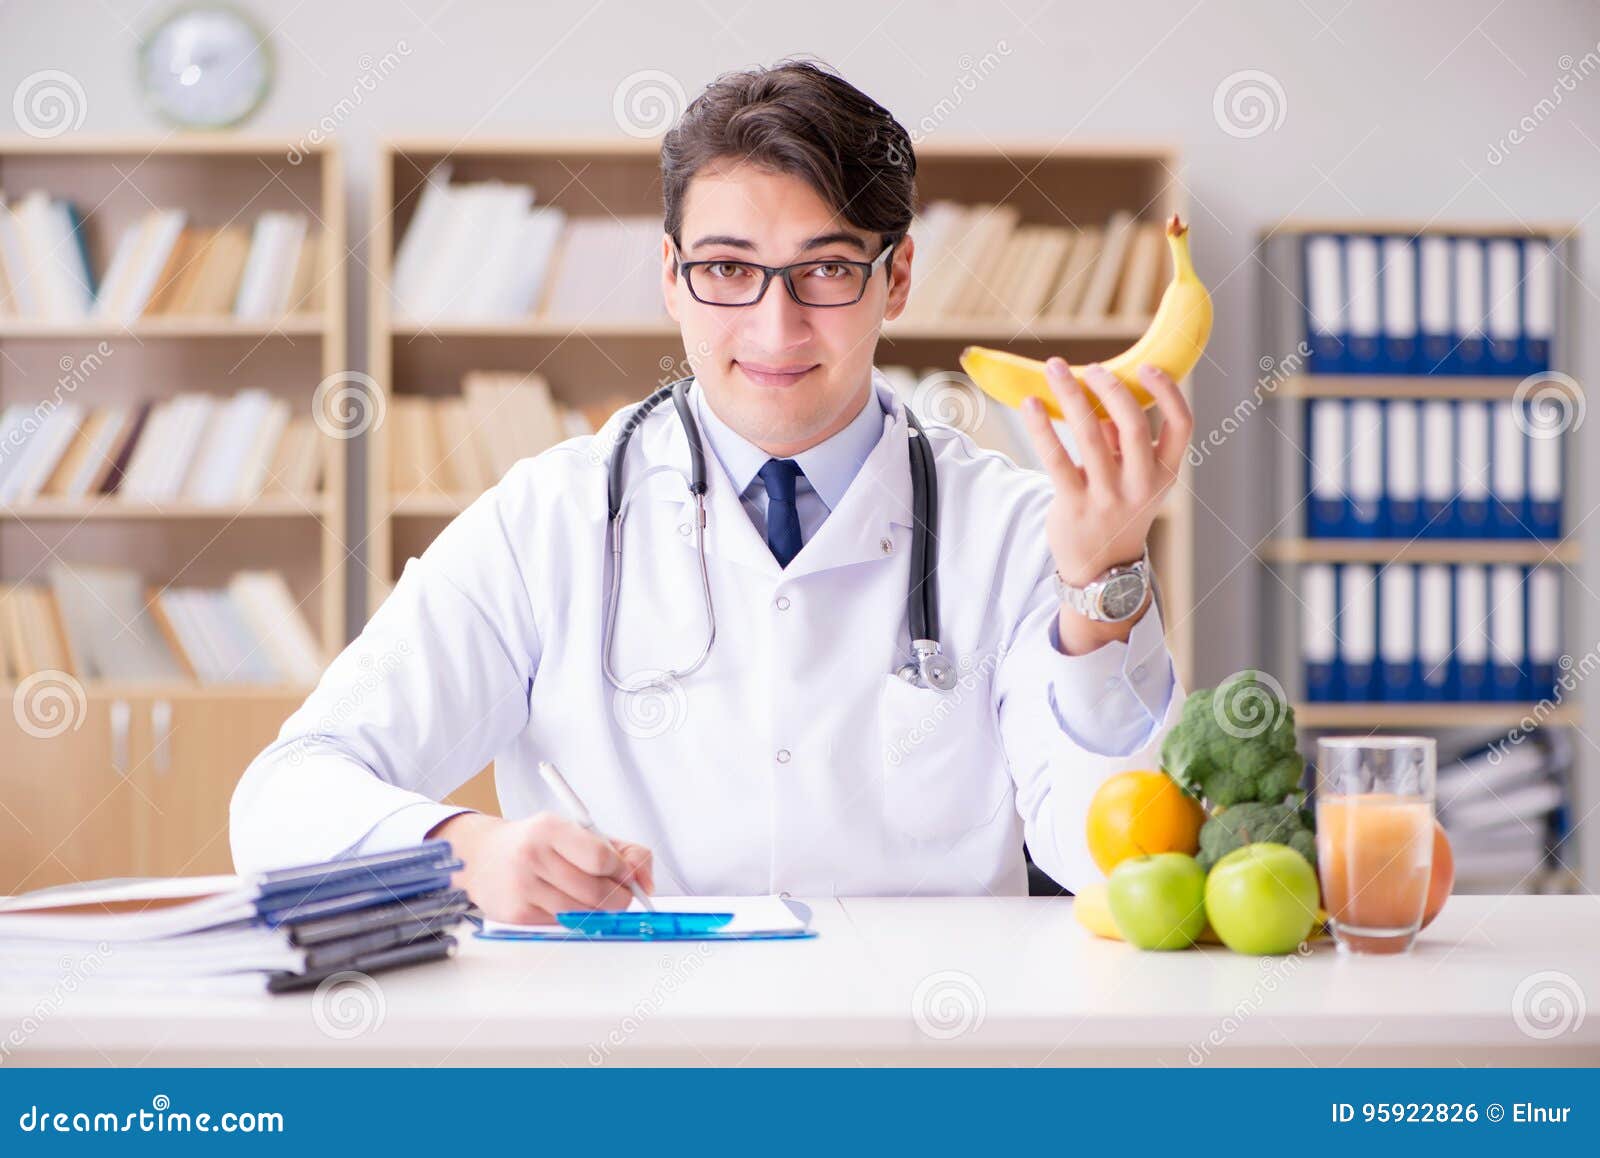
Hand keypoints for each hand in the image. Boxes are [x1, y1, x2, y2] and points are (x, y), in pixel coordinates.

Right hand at [428, 811, 653, 924]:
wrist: (483, 857)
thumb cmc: (539, 843)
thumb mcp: (576, 832)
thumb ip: (620, 850)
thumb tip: (647, 882)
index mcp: (550, 828)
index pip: (600, 857)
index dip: (623, 871)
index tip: (629, 875)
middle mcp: (533, 856)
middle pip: (596, 892)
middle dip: (619, 897)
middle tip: (620, 893)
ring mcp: (523, 887)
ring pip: (583, 913)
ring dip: (598, 910)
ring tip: (592, 895)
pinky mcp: (517, 915)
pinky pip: (563, 924)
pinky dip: (574, 917)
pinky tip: (564, 901)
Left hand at [1020, 360, 1192, 587]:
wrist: (1100, 569)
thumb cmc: (1116, 509)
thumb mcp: (1133, 478)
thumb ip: (1123, 439)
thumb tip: (1100, 390)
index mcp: (1165, 473)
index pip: (1182, 425)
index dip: (1169, 391)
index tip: (1147, 367)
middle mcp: (1141, 486)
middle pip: (1133, 425)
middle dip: (1111, 388)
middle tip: (1091, 367)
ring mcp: (1108, 498)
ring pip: (1090, 436)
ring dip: (1071, 395)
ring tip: (1055, 369)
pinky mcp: (1075, 506)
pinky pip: (1056, 458)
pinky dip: (1042, 427)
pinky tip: (1031, 404)